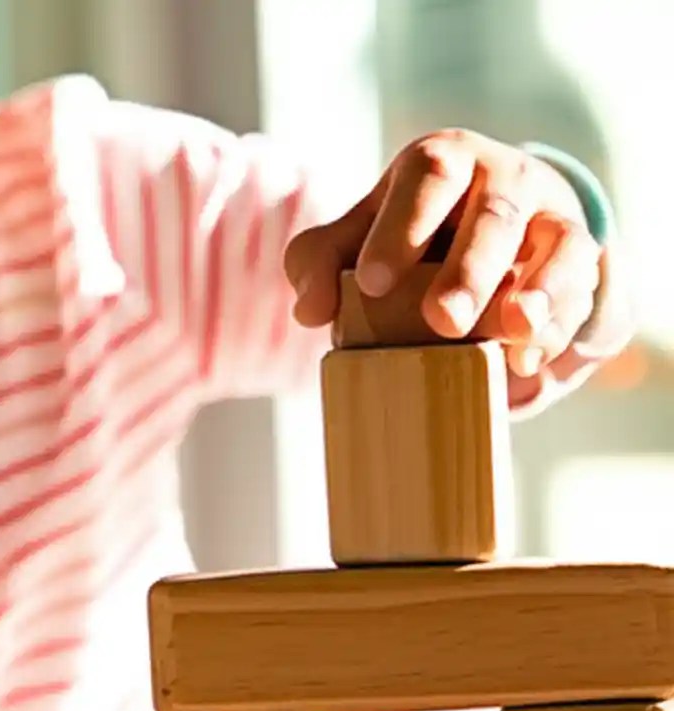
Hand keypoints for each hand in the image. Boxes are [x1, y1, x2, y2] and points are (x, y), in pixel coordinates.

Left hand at [285, 128, 601, 375]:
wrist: (491, 228)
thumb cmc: (410, 232)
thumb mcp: (359, 235)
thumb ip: (321, 262)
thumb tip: (308, 311)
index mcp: (443, 161)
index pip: (428, 177)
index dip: (402, 228)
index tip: (372, 282)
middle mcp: (504, 177)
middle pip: (495, 214)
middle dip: (470, 270)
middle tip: (442, 322)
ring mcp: (553, 214)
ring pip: (561, 242)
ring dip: (542, 290)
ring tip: (514, 332)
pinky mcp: (587, 258)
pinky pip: (592, 284)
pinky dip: (569, 320)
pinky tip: (535, 357)